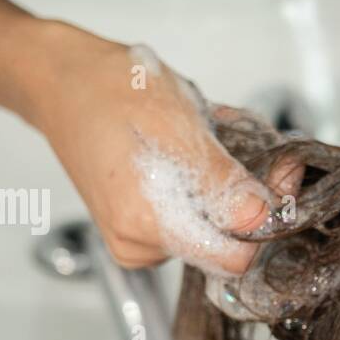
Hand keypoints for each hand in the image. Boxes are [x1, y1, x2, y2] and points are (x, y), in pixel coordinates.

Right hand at [24, 21, 299, 274]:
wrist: (62, 80)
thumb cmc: (112, 91)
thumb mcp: (180, 125)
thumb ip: (223, 181)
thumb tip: (260, 219)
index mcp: (146, 226)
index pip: (234, 259)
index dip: (264, 220)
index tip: (277, 178)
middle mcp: (139, 246)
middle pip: (224, 244)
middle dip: (244, 199)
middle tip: (245, 146)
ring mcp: (136, 240)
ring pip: (209, 228)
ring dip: (223, 187)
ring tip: (205, 143)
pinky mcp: (136, 229)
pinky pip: (189, 218)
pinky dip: (202, 187)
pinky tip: (189, 153)